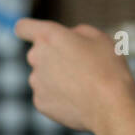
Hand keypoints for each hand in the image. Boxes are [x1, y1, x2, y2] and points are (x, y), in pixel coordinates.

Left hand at [13, 18, 134, 132]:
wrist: (110, 107)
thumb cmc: (108, 68)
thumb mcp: (99, 37)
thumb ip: (77, 32)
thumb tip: (69, 38)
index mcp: (49, 36)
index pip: (23, 27)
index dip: (28, 30)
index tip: (37, 36)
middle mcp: (37, 57)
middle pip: (38, 53)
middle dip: (53, 56)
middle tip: (78, 65)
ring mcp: (36, 82)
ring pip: (42, 75)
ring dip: (56, 77)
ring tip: (82, 85)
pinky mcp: (39, 102)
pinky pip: (47, 94)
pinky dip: (58, 96)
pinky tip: (78, 99)